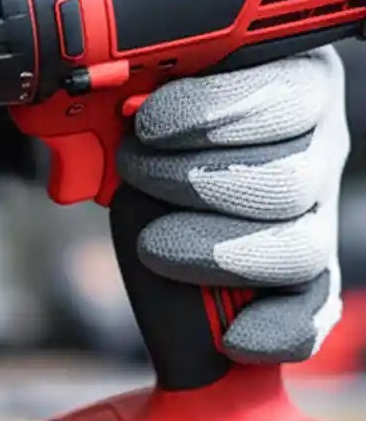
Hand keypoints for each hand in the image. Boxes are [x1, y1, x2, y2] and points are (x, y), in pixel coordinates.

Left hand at [118, 46, 348, 362]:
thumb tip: (104, 121)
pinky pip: (310, 314)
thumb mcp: (141, 108)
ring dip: (216, 252)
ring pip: (298, 246)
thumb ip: (129, 101)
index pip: (284, 92)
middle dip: (197, 182)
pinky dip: (270, 328)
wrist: (168, 211)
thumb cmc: (155, 145)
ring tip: (155, 245)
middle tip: (136, 175)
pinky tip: (229, 334)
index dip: (214, 111)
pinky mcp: (308, 281)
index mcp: (290, 87)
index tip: (149, 125)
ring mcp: (316, 218)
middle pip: (289, 178)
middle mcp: (315, 150)